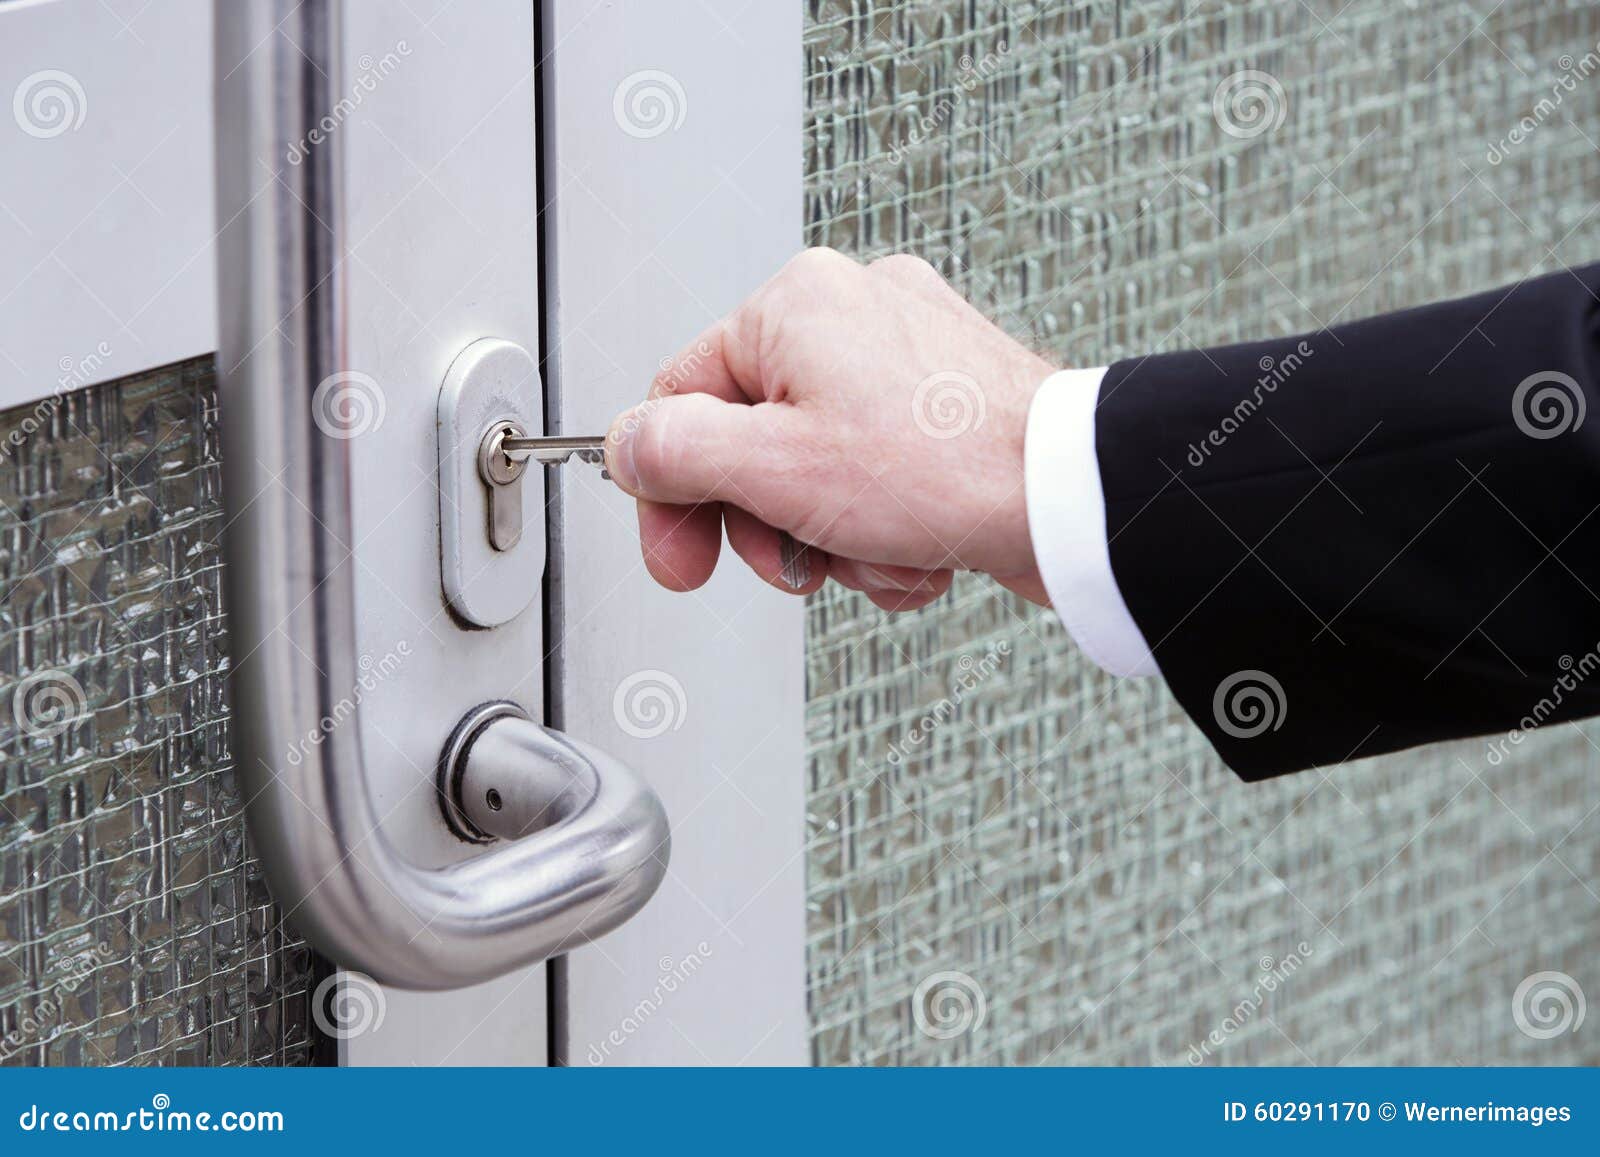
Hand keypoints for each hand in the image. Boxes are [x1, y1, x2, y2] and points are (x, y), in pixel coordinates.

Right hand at [603, 247, 1058, 610]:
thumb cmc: (944, 468)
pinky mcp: (947, 405)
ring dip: (838, 540)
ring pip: (817, 474)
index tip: (681, 560)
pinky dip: (888, 533)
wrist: (1072, 499)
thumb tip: (626, 445)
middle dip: (774, 523)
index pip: (682, 399)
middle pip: (753, 444)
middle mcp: (851, 314)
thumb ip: (675, 453)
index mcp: (795, 304)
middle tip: (798, 560)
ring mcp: (907, 357)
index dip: (672, 494)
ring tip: (881, 553)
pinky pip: (878, 480)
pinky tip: (919, 551)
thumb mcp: (773, 467)